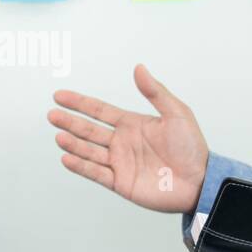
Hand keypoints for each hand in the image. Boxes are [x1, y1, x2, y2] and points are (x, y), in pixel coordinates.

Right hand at [48, 64, 208, 212]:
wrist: (200, 181)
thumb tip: (138, 68)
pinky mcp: (121, 183)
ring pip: (89, 151)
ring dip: (73, 144)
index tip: (60, 96)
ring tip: (59, 135)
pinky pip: (96, 173)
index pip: (99, 110)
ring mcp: (120, 163)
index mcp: (132, 124)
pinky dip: (80, 166)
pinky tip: (67, 158)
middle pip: (89, 130)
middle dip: (70, 122)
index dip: (80, 103)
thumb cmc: (192, 147)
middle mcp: (122, 143)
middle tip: (52, 115)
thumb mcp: (176, 113)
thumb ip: (155, 92)